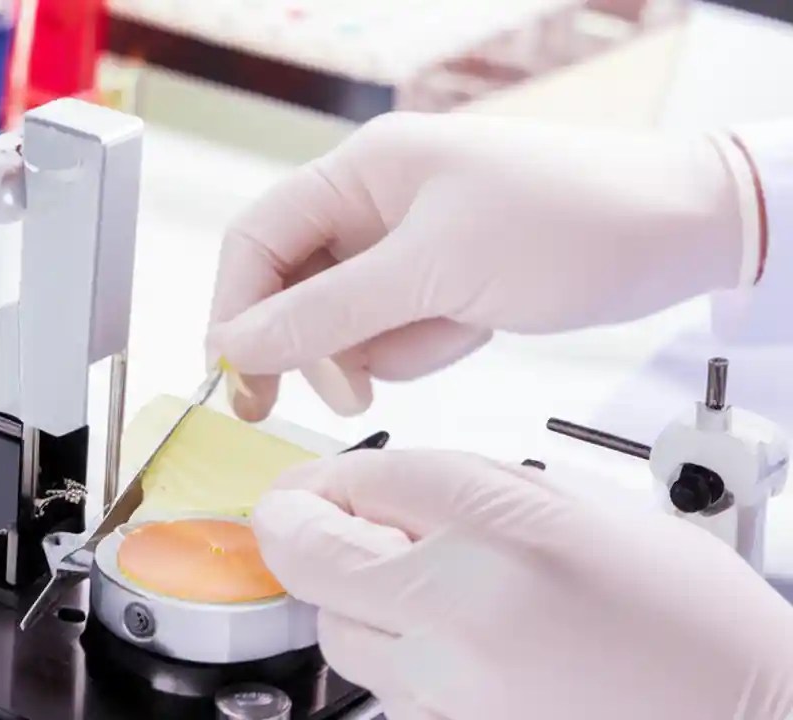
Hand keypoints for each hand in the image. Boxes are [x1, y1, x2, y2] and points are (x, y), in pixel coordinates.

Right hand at [207, 112, 751, 419]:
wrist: (678, 232)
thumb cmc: (568, 220)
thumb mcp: (433, 269)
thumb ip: (326, 311)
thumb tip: (237, 343)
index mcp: (361, 172)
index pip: (258, 238)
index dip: (235, 307)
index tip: (236, 373)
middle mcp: (374, 206)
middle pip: (294, 287)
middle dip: (309, 344)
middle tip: (315, 401)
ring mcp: (409, 248)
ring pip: (345, 323)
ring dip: (383, 347)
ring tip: (446, 333)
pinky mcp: (442, 284)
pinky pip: (397, 335)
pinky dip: (425, 347)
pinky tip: (474, 327)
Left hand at [252, 450, 792, 719]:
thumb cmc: (688, 621)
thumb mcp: (581, 507)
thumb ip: (461, 492)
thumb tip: (365, 493)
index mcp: (503, 534)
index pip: (355, 484)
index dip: (322, 478)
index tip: (315, 485)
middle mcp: (461, 618)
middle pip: (310, 558)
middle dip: (309, 531)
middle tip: (330, 522)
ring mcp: (447, 695)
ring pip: (338, 628)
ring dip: (357, 597)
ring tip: (430, 588)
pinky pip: (382, 684)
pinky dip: (397, 653)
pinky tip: (461, 641)